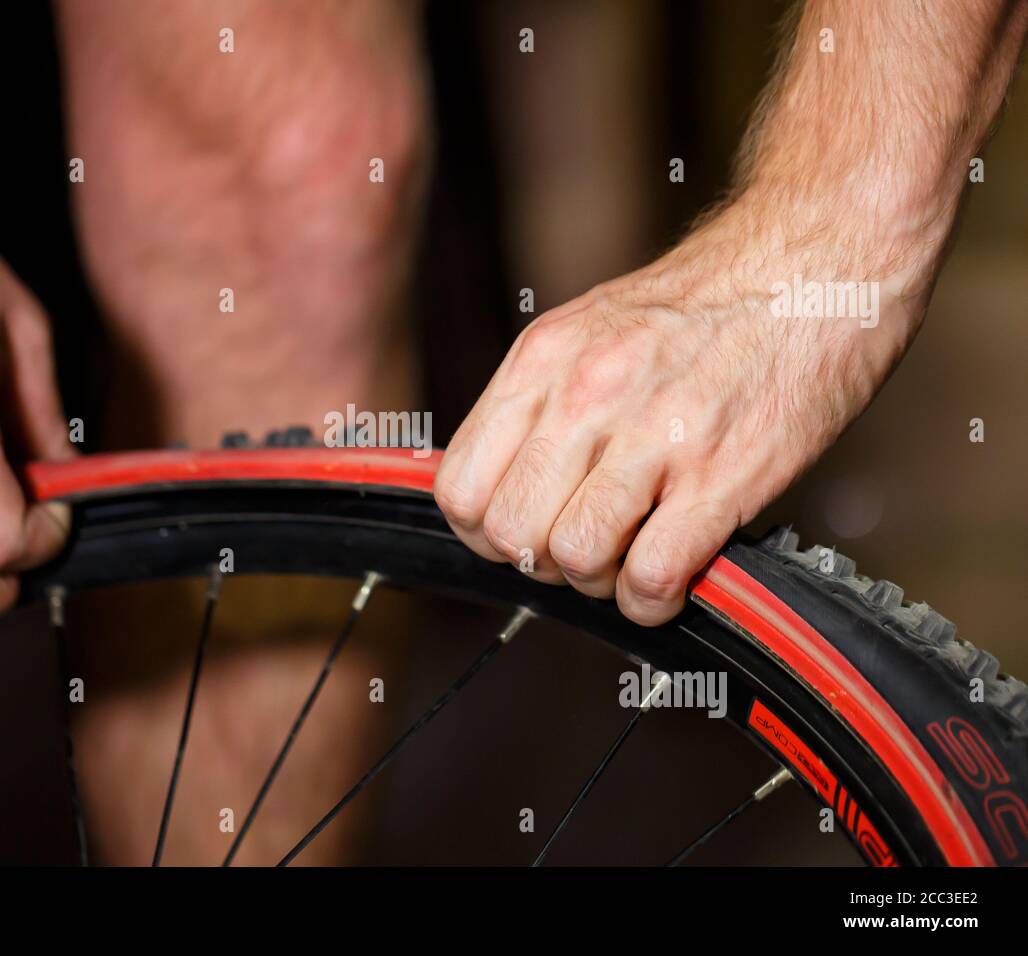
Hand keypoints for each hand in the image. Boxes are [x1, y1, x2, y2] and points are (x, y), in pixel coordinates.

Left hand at [435, 198, 927, 624]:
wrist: (816, 264)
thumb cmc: (706, 306)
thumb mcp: (589, 329)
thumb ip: (539, 403)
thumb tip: (503, 483)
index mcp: (543, 360)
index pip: (459, 488)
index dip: (485, 532)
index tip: (523, 532)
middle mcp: (587, 394)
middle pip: (511, 534)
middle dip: (541, 562)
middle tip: (584, 545)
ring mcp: (654, 435)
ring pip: (575, 559)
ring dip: (600, 580)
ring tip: (633, 554)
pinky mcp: (724, 475)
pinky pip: (653, 577)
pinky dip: (654, 599)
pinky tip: (672, 576)